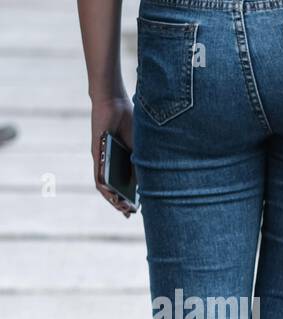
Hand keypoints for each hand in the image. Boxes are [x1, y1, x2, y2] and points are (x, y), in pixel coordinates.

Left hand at [90, 96, 134, 216]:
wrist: (115, 103)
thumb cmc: (130, 121)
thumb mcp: (141, 147)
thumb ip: (142, 164)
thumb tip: (146, 184)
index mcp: (126, 160)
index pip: (128, 184)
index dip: (133, 199)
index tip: (138, 210)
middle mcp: (112, 163)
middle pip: (116, 188)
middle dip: (122, 203)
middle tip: (129, 213)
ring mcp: (103, 160)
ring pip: (105, 185)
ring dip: (112, 198)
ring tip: (120, 207)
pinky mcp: (97, 154)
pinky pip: (98, 175)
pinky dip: (104, 186)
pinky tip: (110, 194)